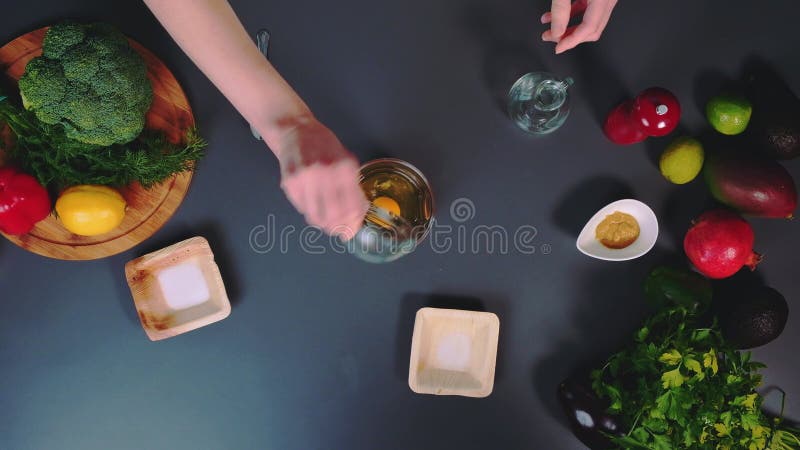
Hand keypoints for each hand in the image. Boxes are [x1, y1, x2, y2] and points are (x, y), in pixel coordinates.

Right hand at [272, 115, 368, 239]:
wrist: (296, 130)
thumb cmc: (324, 147)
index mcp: (345, 168)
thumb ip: (354, 189)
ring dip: (321, 223)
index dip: (353, 223)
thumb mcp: (346, 162)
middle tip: (337, 231)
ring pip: (316, 216)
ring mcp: (306, 178)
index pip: (353, 206)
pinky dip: (308, 211)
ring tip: (324, 221)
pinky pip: (301, 208)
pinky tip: (311, 203)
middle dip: (337, 228)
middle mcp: (326, 172)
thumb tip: (358, 216)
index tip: (351, 230)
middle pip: (335, 215)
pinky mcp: (290, 182)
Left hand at [541, 0, 617, 53]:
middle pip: (592, 29)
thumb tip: (557, 31)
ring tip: (549, 29)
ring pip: (589, 21)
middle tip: (551, 38)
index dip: (572, 41)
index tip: (558, 48)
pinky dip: (571, 15)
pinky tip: (554, 16)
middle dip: (569, 37)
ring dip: (568, 27)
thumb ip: (560, 10)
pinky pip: (587, 9)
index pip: (589, 28)